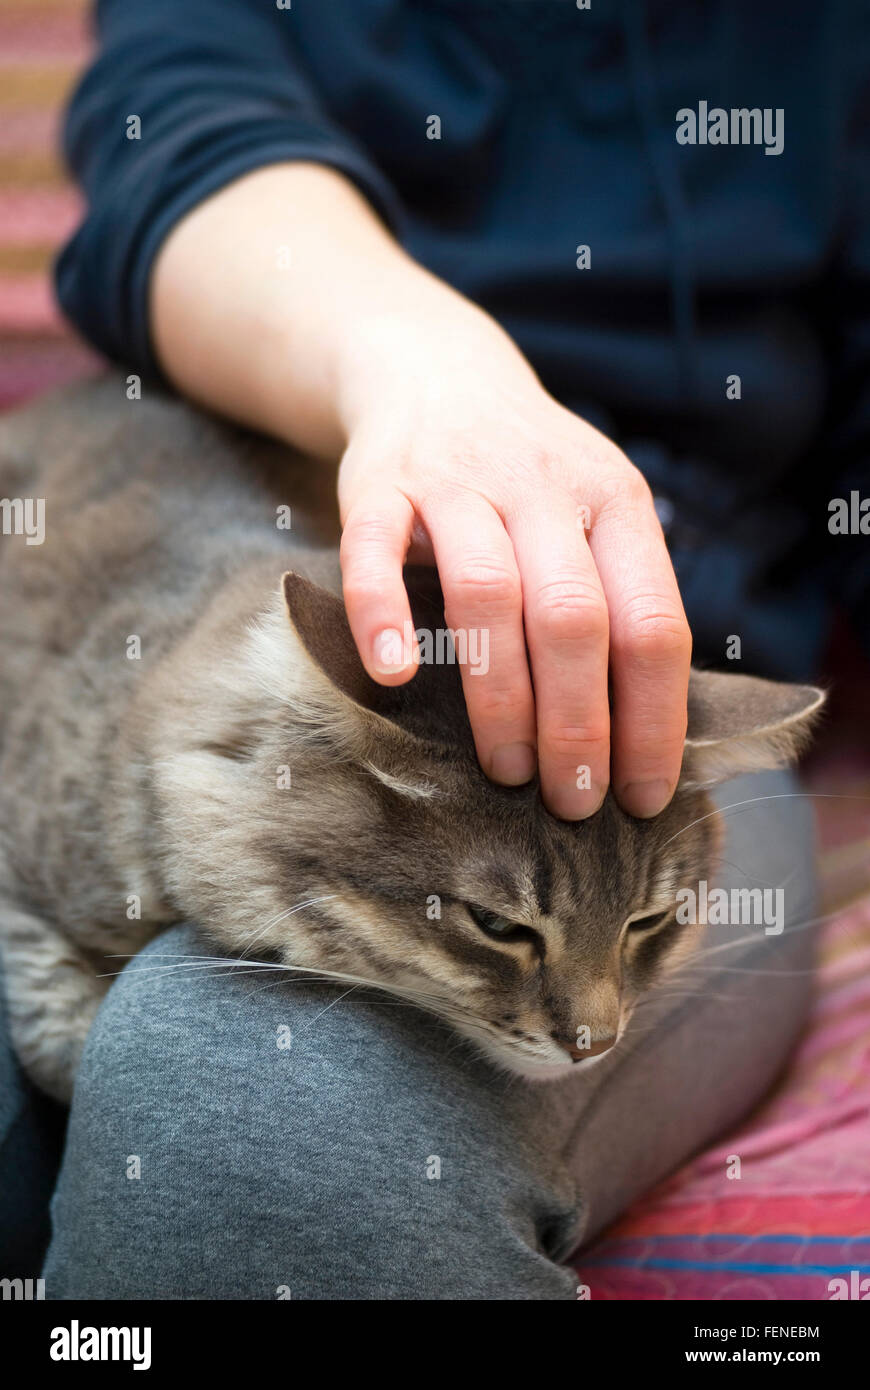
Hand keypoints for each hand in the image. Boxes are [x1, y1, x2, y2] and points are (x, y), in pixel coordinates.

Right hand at [336, 300, 690, 820]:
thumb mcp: (595, 512)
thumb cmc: (528, 479)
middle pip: (575, 619)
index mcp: (615, 502)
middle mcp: (544, 487)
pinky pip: (376, 551)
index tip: (644, 796)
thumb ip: (621, 596)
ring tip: (506, 771)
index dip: (654, 719)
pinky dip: (382, 614)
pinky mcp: (379, 483)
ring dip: (501, 697)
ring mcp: (458, 482)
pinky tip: (392, 676)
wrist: (435, 370)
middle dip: (579, 725)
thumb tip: (647, 734)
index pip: (653, 622)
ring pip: (488, 594)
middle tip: (571, 802)